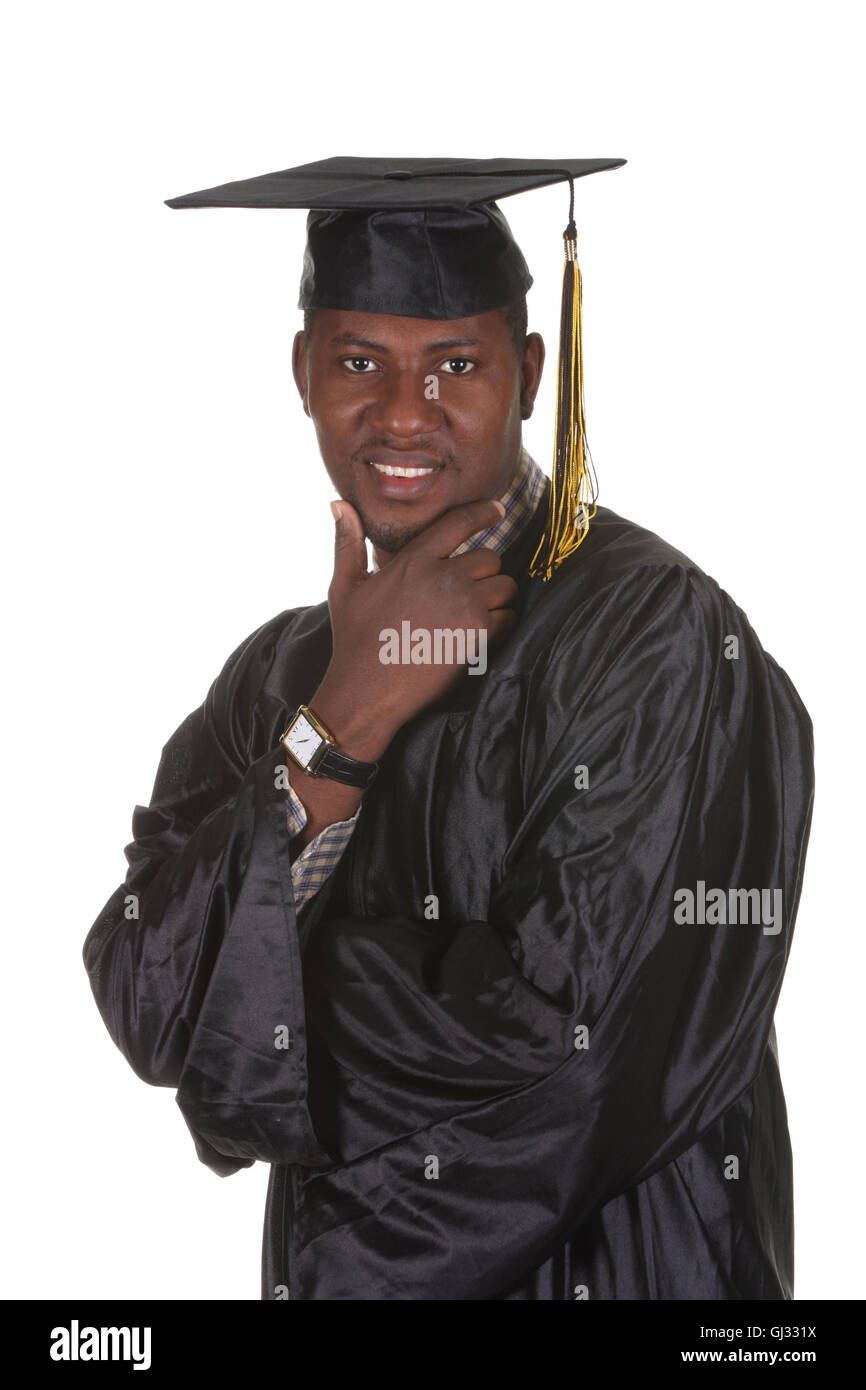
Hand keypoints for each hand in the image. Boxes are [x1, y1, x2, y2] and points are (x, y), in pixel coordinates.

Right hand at [311, 497, 518, 760]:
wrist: (367, 691)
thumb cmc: (354, 640)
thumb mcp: (344, 587)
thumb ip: (347, 542)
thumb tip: (338, 503)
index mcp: (414, 559)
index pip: (460, 522)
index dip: (484, 512)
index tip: (497, 511)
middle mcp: (443, 575)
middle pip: (490, 557)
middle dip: (486, 572)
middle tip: (472, 591)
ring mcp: (464, 603)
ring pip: (505, 586)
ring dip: (498, 598)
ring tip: (477, 614)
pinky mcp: (478, 633)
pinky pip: (508, 617)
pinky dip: (501, 625)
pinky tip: (480, 635)